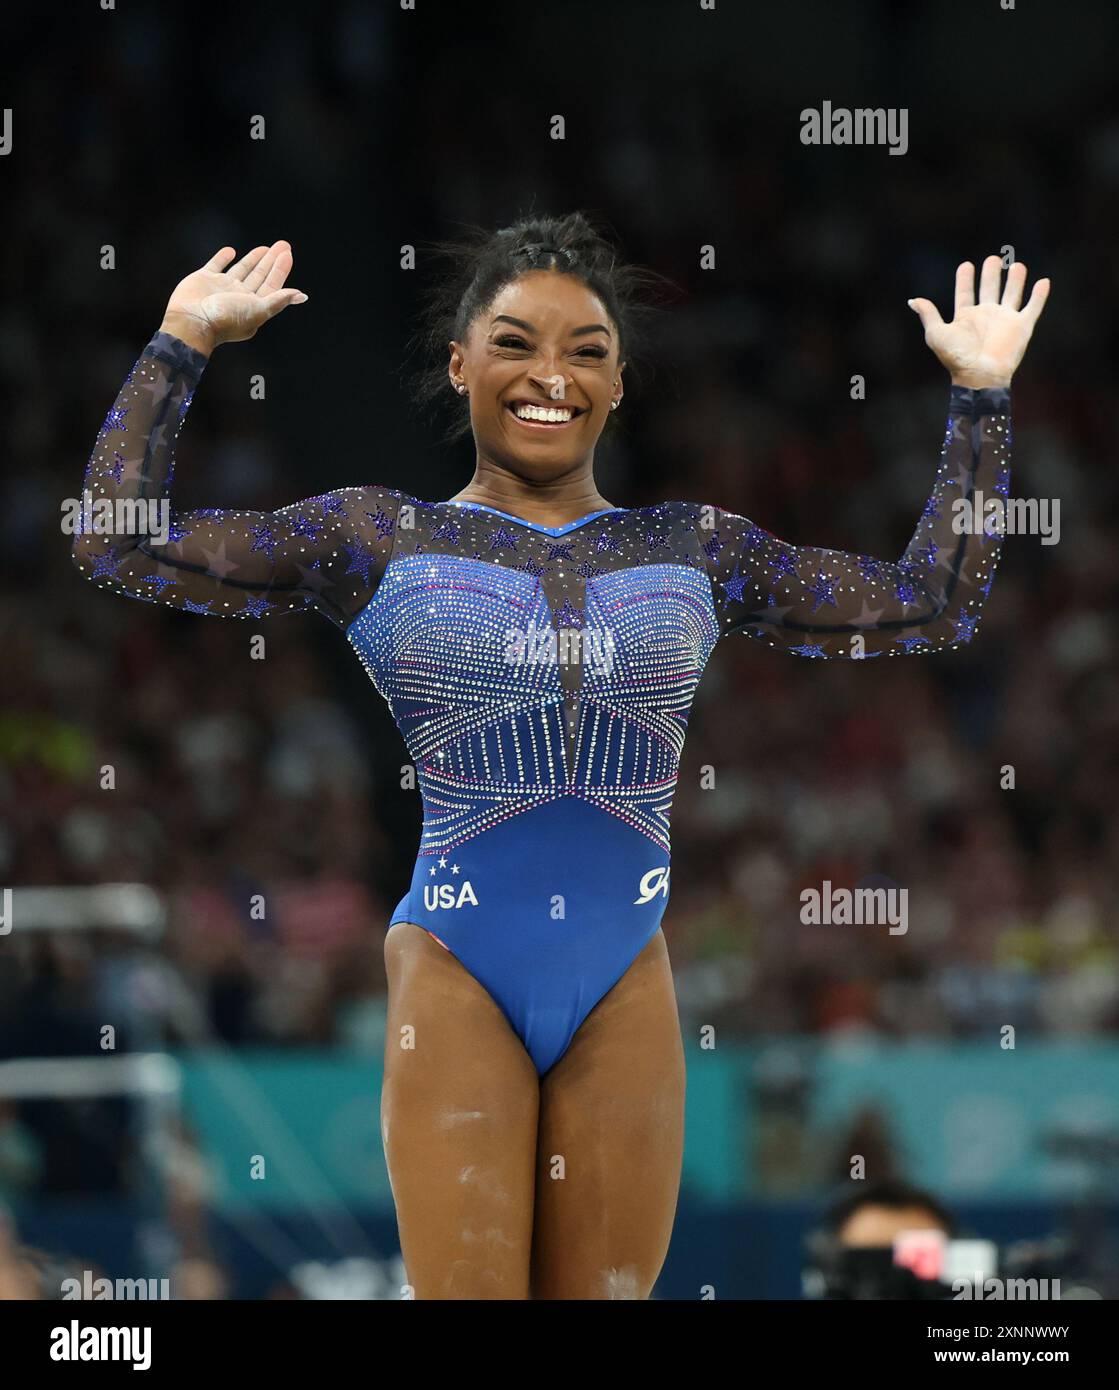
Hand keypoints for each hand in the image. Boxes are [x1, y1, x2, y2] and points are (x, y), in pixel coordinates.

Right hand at [160, 240, 307, 353]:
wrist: (192, 320)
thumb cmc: (226, 319)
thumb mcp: (258, 310)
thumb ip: (278, 301)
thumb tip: (302, 295)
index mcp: (253, 306)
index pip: (272, 285)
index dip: (280, 270)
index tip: (288, 254)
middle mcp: (239, 297)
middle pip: (260, 276)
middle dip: (271, 261)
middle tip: (283, 245)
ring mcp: (221, 288)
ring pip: (242, 270)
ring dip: (253, 259)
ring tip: (265, 248)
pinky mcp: (204, 280)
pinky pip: (216, 265)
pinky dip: (223, 258)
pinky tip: (231, 251)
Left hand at [908, 255, 1049, 388]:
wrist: (979, 375)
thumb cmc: (957, 357)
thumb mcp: (937, 334)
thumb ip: (928, 314)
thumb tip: (913, 300)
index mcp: (966, 317)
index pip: (965, 293)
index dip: (965, 280)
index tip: (966, 265)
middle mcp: (986, 316)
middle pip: (989, 289)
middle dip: (991, 274)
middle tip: (993, 259)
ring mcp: (1005, 320)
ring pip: (1012, 294)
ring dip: (1015, 279)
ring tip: (1016, 265)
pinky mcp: (1022, 327)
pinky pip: (1033, 307)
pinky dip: (1039, 295)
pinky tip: (1044, 281)